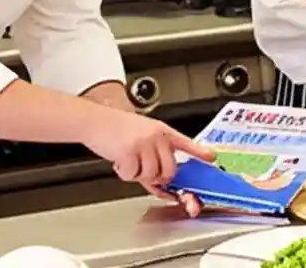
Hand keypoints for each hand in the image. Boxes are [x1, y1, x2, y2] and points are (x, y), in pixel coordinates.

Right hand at [84, 110, 215, 215]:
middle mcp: (156, 136)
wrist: (94, 121)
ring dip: (137, 174)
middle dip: (157, 177)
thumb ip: (154, 156)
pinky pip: (133, 175)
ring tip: (127, 160)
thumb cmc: (116, 130)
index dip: (199, 151)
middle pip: (169, 170)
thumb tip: (162, 184)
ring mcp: (144, 143)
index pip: (185, 142)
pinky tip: (119, 160)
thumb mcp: (140, 137)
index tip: (211, 157)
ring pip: (151, 175)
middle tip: (143, 170)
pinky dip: (124, 173)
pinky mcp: (130, 151)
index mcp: (161, 131)